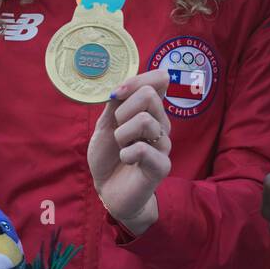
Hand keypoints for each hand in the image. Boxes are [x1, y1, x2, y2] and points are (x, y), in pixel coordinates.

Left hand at [88, 69, 171, 234]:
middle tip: (118, 130)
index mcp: (150, 110)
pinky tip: (126, 160)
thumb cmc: (108, 154)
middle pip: (149, 95)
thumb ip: (115, 103)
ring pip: (144, 120)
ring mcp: (164, 144)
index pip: (158, 80)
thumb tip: (123, 84)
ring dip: (122, 135)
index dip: (136, 80)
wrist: (108, 188)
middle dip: (123, 110)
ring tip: (122, 148)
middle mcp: (161, 123)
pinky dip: (125, 154)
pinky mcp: (162, 166)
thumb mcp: (105, 123)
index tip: (116, 94)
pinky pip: (142, 149)